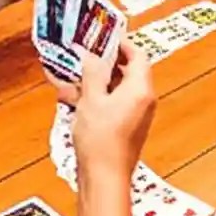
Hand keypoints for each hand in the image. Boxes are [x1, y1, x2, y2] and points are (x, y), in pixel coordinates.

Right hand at [64, 38, 155, 190]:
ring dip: (95, 83)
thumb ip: (92, 74)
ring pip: (116, 89)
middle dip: (103, 64)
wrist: (104, 177)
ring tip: (71, 80)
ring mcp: (136, 115)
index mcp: (140, 90)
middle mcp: (143, 100)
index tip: (104, 37)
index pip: (138, 55)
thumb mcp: (91, 100)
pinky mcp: (126, 127)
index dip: (122, 44)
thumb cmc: (101, 141)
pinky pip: (112, 104)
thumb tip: (91, 57)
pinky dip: (95, 99)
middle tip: (84, 56)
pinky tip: (72, 100)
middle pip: (127, 71)